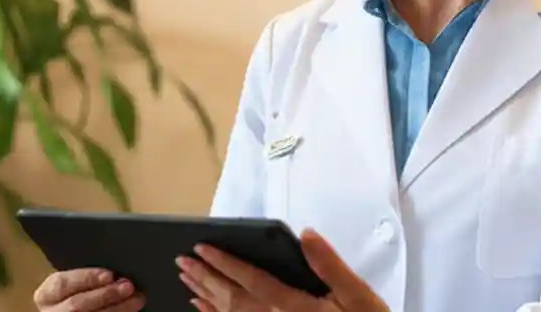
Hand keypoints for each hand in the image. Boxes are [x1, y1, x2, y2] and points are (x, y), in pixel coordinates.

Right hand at [33, 268, 145, 311]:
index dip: (86, 278)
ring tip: (136, 300)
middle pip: (76, 305)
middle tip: (128, 287)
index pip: (62, 284)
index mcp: (47, 295)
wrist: (69, 310)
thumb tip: (115, 272)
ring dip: (116, 310)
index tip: (109, 275)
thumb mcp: (73, 284)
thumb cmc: (76, 293)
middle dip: (104, 295)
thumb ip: (87, 278)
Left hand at [175, 228, 389, 311]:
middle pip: (232, 300)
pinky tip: (204, 308)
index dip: (225, 263)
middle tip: (183, 260)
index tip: (203, 247)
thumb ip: (330, 265)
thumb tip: (306, 235)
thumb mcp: (357, 295)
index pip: (251, 281)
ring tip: (187, 280)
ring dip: (206, 296)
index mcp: (294, 308)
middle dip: (206, 277)